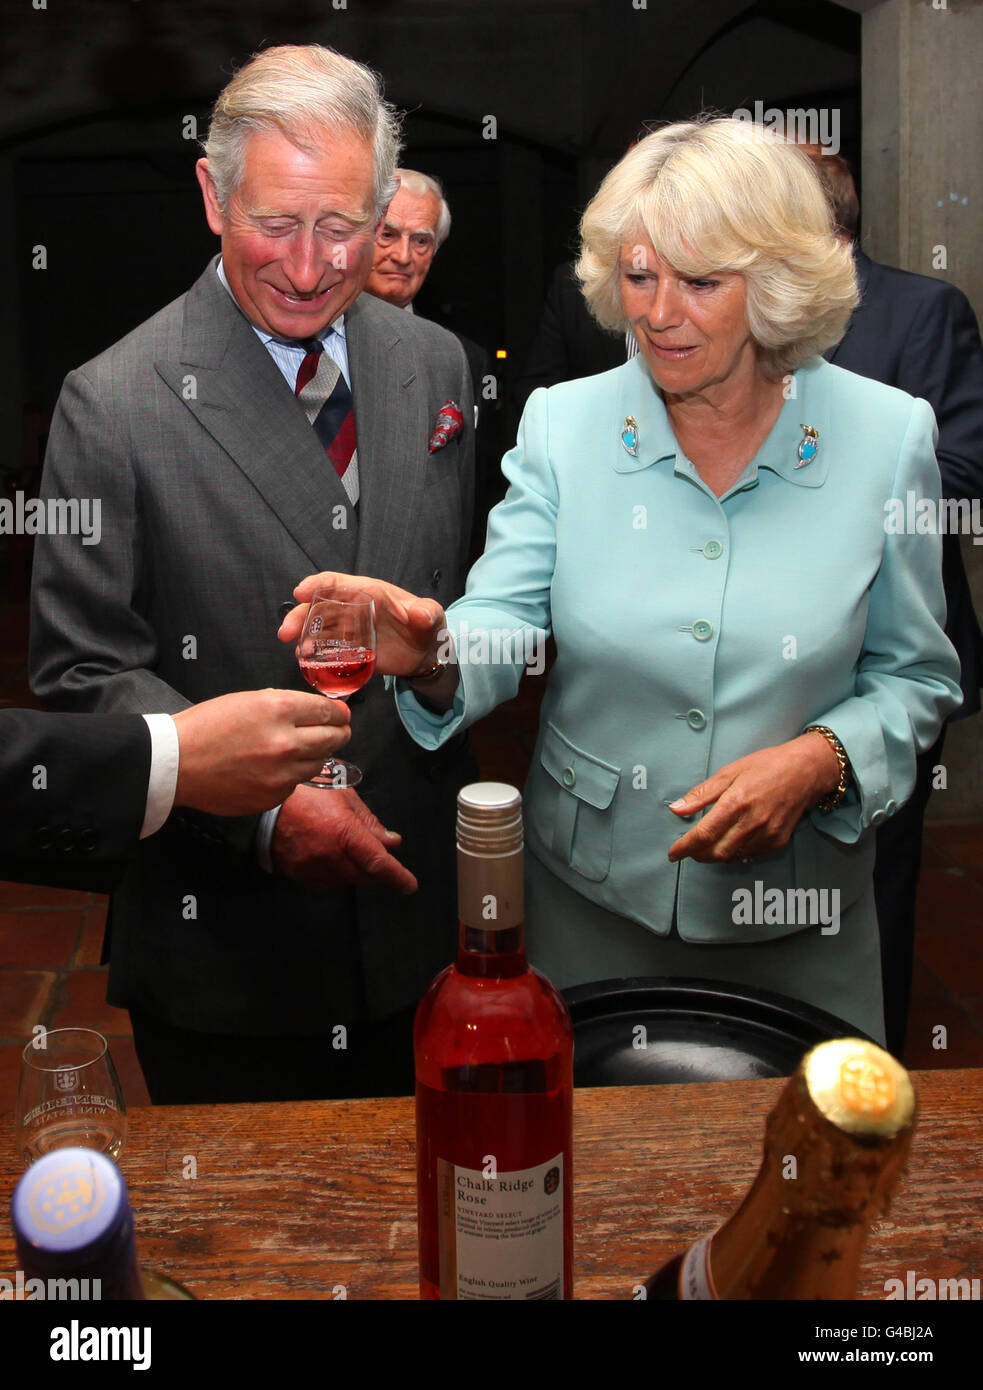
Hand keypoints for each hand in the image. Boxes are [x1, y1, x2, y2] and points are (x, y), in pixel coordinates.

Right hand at [172, 689, 350, 815]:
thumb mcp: (248, 700)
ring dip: (317, 754)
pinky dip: (292, 774)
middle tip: (338, 730)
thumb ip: (284, 706)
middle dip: (339, 732)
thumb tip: (313, 712)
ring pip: (320, 762)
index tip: (340, 714)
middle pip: (335, 738)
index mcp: (279, 709)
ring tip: (303, 748)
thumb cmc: (206, 727)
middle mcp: (286, 742)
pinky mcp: (274, 796)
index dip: (339, 712)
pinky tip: (274, 767)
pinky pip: (297, 782)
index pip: (329, 711)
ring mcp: (282, 773)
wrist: (177, 763)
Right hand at [272, 783, 417, 892]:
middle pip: (364, 876)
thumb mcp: (343, 797)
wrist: (264, 807)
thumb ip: (369, 823)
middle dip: (372, 866)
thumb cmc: (304, 794)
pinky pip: (326, 881)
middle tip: (369, 848)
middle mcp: (330, 856)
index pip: (378, 862)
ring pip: (346, 880)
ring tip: (340, 843)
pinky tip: (326, 853)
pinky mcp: (300, 875)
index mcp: (344, 833)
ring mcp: (313, 868)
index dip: (397, 876)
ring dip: (353, 868)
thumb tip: (391, 842)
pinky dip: (334, 872)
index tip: (409, 885)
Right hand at [278, 571, 444, 676]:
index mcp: (368, 592)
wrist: (428, 653)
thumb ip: (427, 612)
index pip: (338, 583)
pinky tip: (307, 663)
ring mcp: (350, 631)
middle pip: (320, 607)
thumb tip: (420, 615)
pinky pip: (328, 652)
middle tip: (286, 631)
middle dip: (300, 616)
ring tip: (298, 652)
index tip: (300, 592)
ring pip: (319, 629)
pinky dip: (316, 656)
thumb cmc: (428, 625)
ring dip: (304, 639)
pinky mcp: (351, 652)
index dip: (318, 585)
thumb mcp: (432, 615)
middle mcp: (353, 609)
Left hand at [667, 734, 841, 863]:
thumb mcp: (730, 771)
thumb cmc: (766, 766)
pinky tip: (732, 840)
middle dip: (698, 854)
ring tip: (709, 843)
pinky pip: (749, 854)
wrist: (806, 771)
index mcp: (736, 802)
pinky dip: (736, 852)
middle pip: (716, 852)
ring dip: (716, 854)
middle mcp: (752, 822)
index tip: (673, 854)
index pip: (704, 835)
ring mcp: (767, 834)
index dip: (685, 847)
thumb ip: (702, 794)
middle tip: (690, 848)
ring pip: (732, 856)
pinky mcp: (778, 841)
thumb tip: (676, 809)